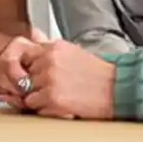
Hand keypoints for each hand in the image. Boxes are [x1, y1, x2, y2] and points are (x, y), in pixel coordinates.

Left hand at [0, 40, 116, 118]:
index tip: (36, 75)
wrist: (118, 90)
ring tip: (57, 97)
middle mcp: (49, 60)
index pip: (26, 55)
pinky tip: (59, 105)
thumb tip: (33, 33)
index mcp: (54, 47)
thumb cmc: (98, 74)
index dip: (29, 68)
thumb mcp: (73, 51)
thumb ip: (49, 45)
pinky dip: (43, 108)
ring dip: (37, 97)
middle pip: (24, 74)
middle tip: (51, 89)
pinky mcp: (52, 98)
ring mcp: (50, 79)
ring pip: (26, 91)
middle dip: (33, 83)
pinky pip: (34, 105)